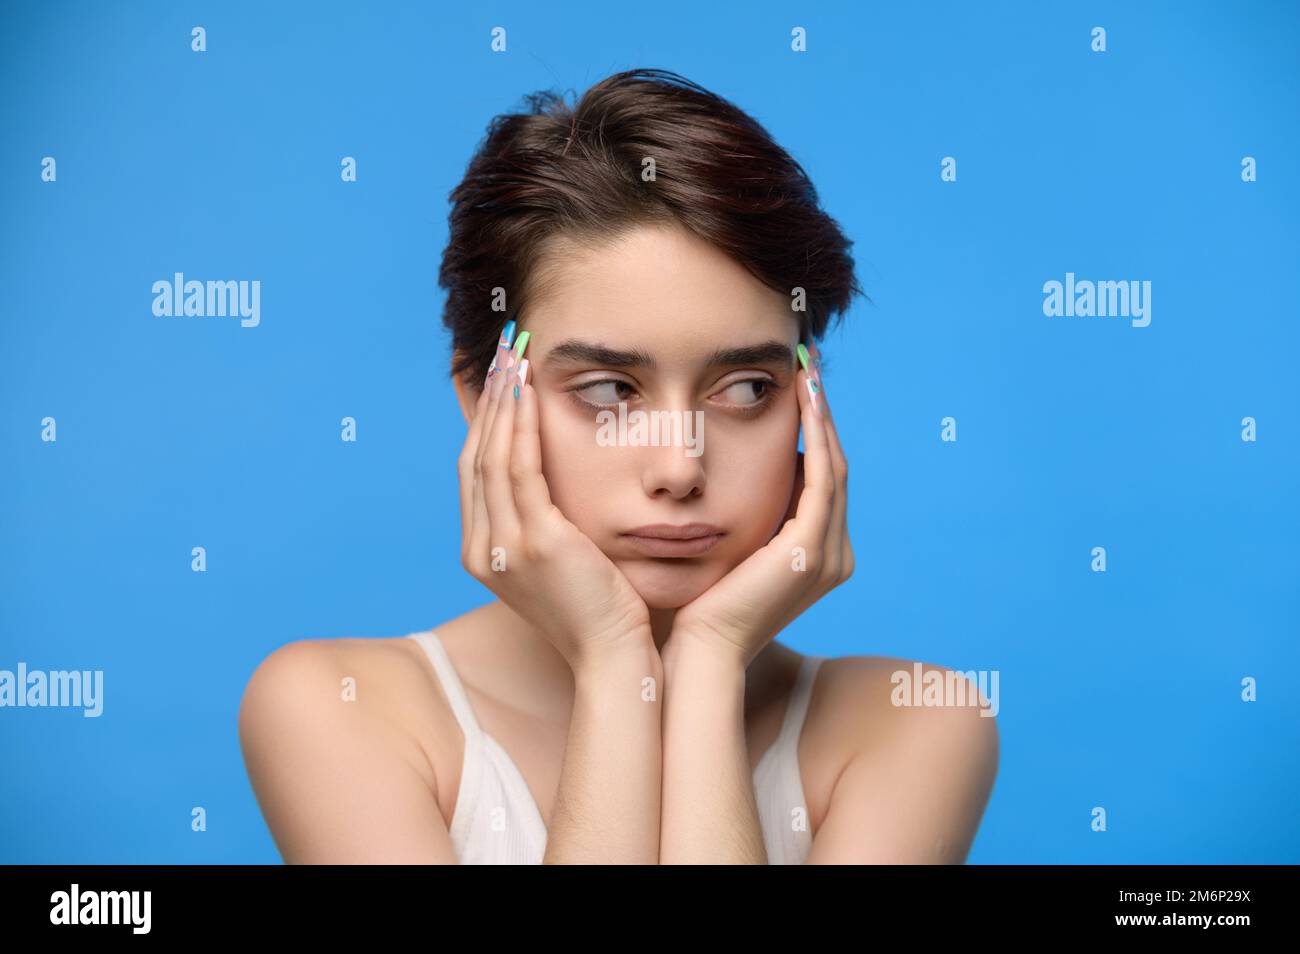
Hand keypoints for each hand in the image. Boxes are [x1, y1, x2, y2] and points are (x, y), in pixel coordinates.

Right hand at [458, 338, 653, 670]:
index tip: (500, 378)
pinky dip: (522, 426)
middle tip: (504, 351)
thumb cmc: (601, 612)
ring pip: (492, 455)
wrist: (614, 659)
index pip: (474, 472)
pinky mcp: (534, 543)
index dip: (484, 421)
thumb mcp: (561, 564)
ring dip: (503, 401)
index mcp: (484, 554)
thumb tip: (552, 485)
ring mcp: (503, 547)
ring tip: (515, 355)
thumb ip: (544, 526)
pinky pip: (520, 469)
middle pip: (474, 456)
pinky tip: (531, 392)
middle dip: (489, 399)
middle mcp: (483, 549)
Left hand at [667, 352, 852, 666]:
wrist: (699, 650)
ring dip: (823, 418)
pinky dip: (817, 437)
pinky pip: (821, 479)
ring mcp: (828, 554)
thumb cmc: (701, 606)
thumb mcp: (733, 551)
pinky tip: (803, 404)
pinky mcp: (810, 549)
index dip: (816, 435)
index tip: (799, 392)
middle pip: (834, 470)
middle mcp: (835, 555)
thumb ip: (747, 518)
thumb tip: (733, 476)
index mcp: (820, 557)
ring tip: (808, 375)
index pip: (822, 483)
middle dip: (823, 417)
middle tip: (809, 370)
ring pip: (833, 468)